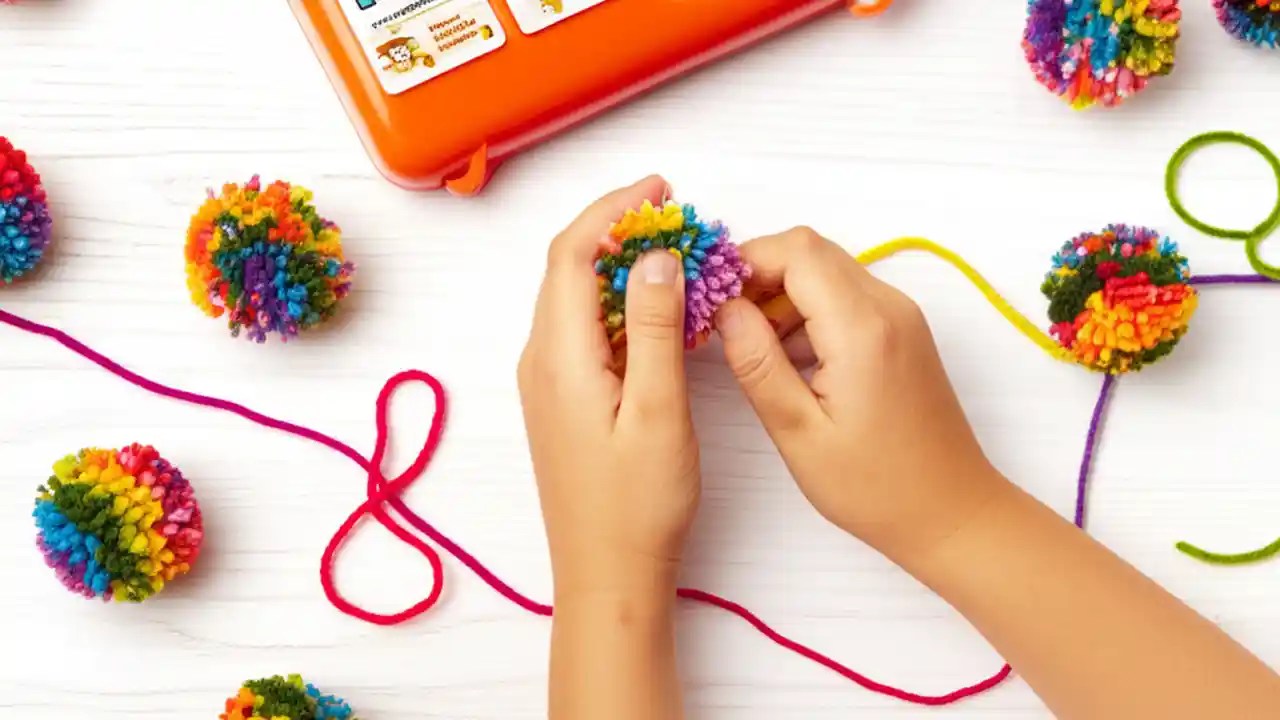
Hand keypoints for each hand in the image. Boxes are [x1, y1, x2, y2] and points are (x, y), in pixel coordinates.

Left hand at [519, 176, 699, 602]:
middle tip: (677, 219)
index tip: (661, 190)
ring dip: (622, 269)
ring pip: (578, 299)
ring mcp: (549, 381)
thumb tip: (656, 256)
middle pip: (569, 269)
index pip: (571, 253)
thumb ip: (658, 328)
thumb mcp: (659, 411)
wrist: (606, 575)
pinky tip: (661, 312)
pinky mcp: (564, 400)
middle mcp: (542, 361)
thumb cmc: (635, 506)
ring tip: (677, 256)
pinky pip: (586, 331)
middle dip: (618, 231)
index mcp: (559, 357)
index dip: (612, 210)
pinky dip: (621, 307)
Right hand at [715, 227, 1008, 560]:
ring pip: (828, 271)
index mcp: (862, 329)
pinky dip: (810, 312)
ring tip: (753, 350)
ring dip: (783, 295)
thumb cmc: (877, 487)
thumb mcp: (799, 432)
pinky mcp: (903, 333)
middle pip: (812, 252)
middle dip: (760, 275)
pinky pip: (847, 297)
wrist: (952, 512)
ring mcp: (901, 318)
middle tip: (724, 322)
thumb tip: (724, 311)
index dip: (746, 261)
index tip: (711, 297)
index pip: (796, 251)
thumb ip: (757, 363)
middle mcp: (888, 308)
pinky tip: (790, 361)